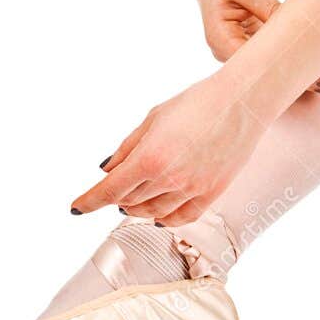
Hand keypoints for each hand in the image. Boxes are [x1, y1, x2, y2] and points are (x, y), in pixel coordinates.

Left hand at [71, 71, 272, 224]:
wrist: (243, 100)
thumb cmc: (197, 102)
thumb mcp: (154, 117)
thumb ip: (128, 147)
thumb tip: (108, 170)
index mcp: (150, 157)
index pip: (109, 190)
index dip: (88, 201)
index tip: (76, 208)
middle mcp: (169, 178)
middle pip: (129, 202)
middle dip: (116, 197)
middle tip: (114, 188)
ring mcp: (192, 189)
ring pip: (152, 213)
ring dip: (138, 208)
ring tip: (134, 199)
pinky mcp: (212, 194)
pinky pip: (181, 218)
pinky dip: (164, 219)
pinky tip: (158, 214)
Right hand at [198, 0, 319, 97]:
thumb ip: (271, 9)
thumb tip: (298, 28)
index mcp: (219, 38)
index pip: (253, 63)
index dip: (282, 69)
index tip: (311, 73)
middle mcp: (225, 49)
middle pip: (261, 70)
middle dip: (293, 75)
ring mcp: (237, 47)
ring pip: (269, 63)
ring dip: (295, 67)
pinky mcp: (250, 40)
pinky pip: (272, 51)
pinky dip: (291, 54)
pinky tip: (317, 64)